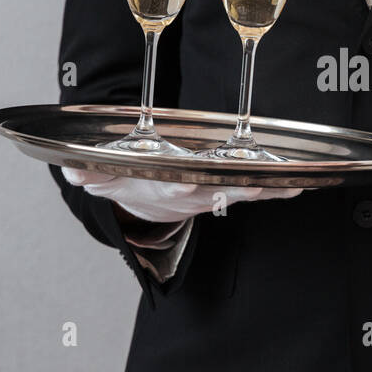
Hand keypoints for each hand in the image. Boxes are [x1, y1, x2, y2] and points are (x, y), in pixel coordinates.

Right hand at [61, 167, 302, 224]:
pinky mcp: (229, 191)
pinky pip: (257, 190)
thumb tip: (70, 168)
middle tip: (257, 183)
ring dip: (267, 189)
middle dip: (237, 188)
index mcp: (162, 188)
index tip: (189, 180)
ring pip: (242, 191)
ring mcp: (214, 195)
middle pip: (217, 191)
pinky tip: (302, 185)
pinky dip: (279, 189)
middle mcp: (192, 195)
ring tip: (293, 185)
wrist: (145, 203)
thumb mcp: (102, 178)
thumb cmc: (126, 181)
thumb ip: (86, 172)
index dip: (181, 185)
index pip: (172, 186)